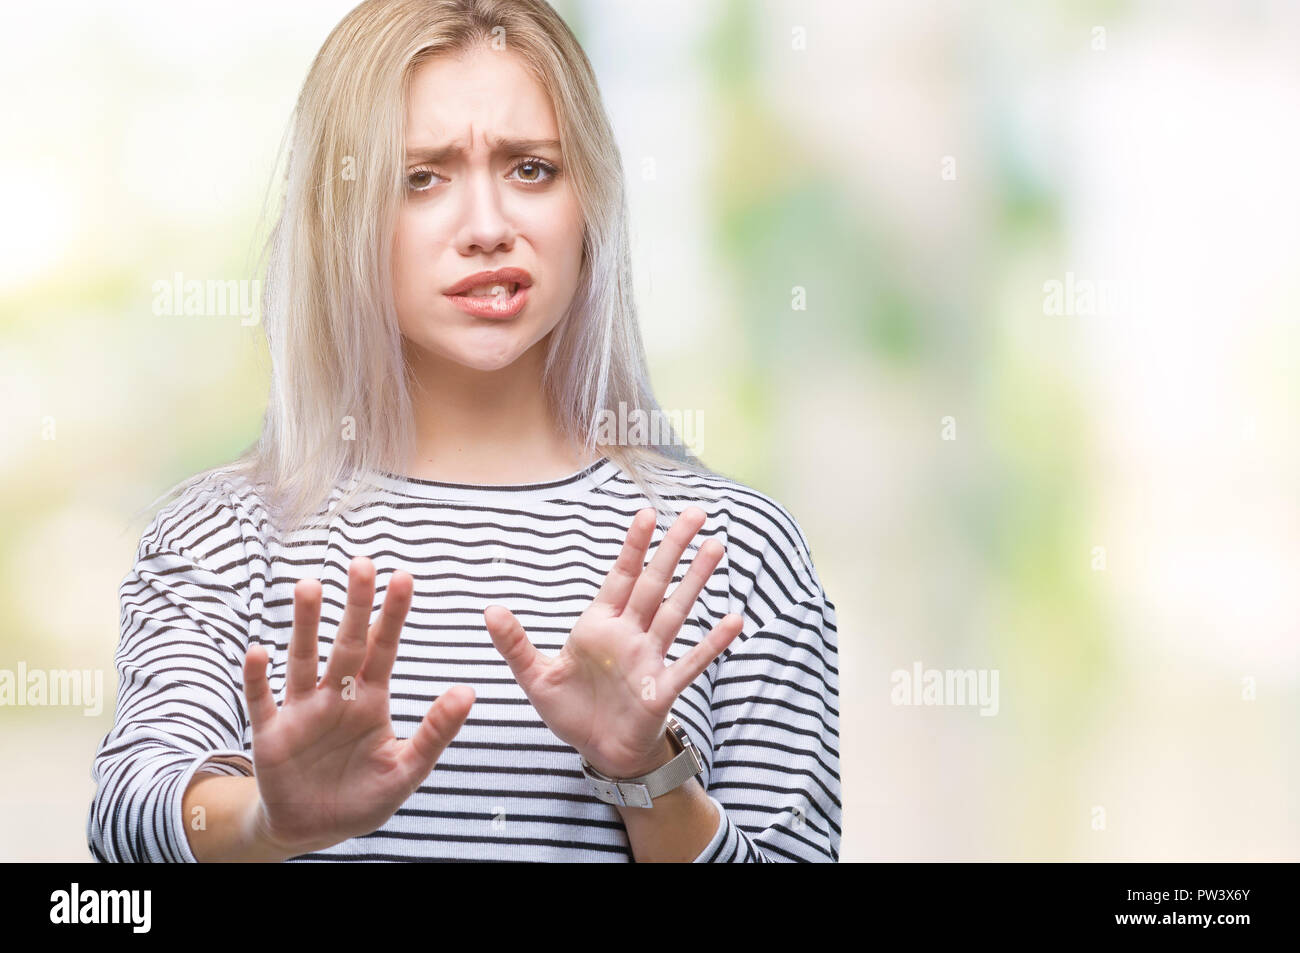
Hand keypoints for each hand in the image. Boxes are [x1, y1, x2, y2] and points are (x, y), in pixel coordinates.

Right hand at [241, 556, 474, 857]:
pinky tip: (260, 651)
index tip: (403, 576)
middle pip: (347, 643)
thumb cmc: (363, 796)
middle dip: (355, 605)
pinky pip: (262, 701)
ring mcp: (302, 711)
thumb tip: (469, 692)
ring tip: (310, 586)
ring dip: (305, 625)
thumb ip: (435, 732)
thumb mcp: (407, 769)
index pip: (385, 648)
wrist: (314, 829)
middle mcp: (336, 695)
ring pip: (303, 660)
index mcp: (371, 699)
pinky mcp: (271, 735)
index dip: (393, 614)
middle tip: (362, 563)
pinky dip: (258, 677)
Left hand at [483, 506, 742, 779]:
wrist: (598, 752)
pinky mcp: (662, 689)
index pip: (620, 577)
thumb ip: (514, 644)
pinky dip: (711, 643)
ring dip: (696, 580)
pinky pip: (690, 662)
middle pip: (654, 583)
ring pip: (676, 611)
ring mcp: (649, 659)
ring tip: (716, 547)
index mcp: (599, 625)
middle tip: (696, 513)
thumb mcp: (534, 677)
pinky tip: (733, 620)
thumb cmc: (571, 710)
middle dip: (673, 548)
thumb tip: (490, 610)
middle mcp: (629, 635)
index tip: (647, 514)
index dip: (633, 547)